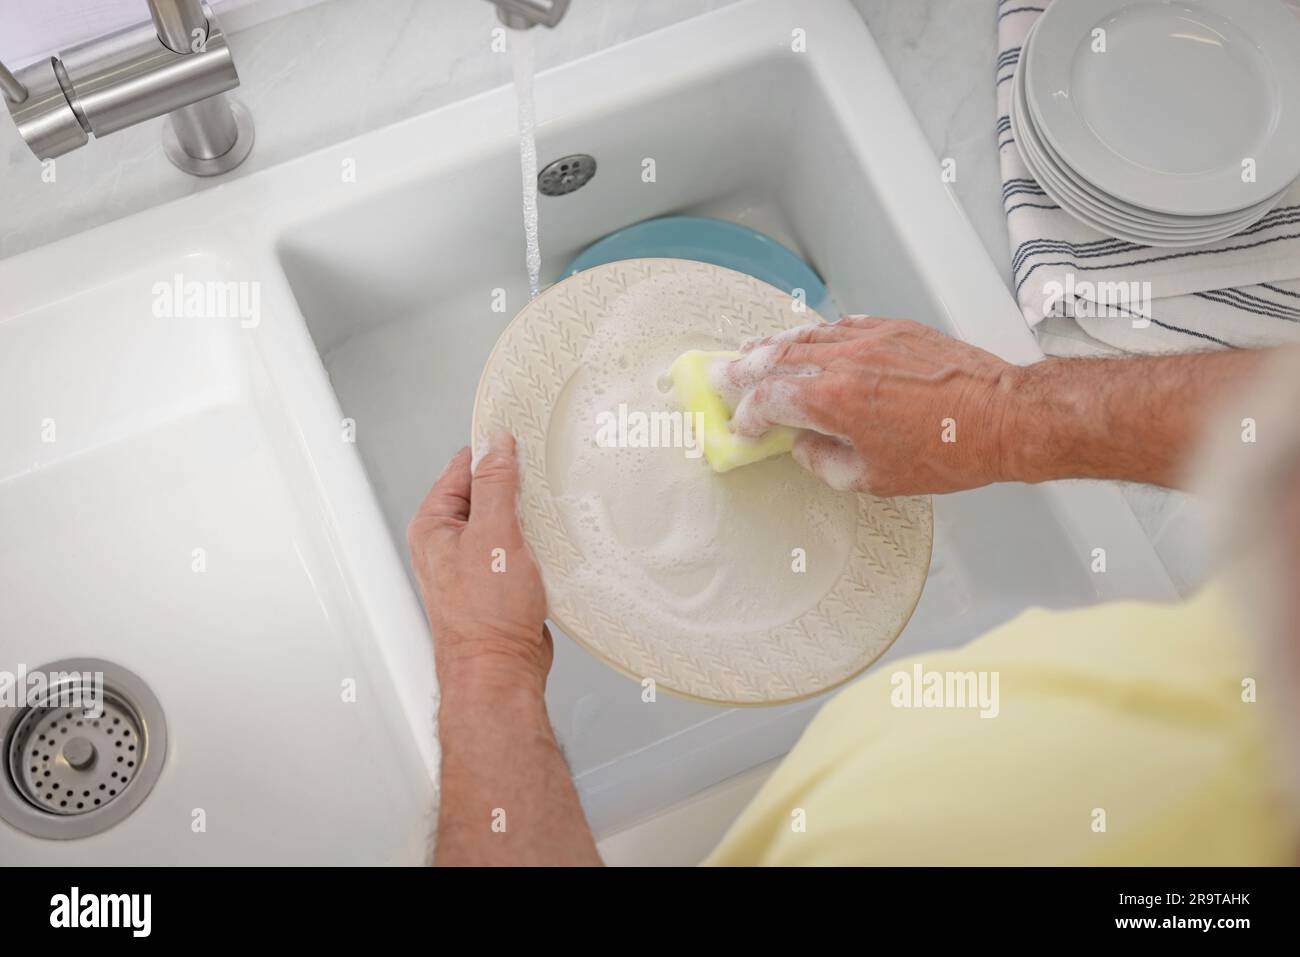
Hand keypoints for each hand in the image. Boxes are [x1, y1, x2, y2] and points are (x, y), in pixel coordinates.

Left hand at [407, 433, 551, 690]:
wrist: (501, 670)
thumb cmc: (486, 616)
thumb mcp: (494, 535)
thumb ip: (495, 485)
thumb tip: (496, 444)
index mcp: (435, 525)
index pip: (463, 467)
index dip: (493, 451)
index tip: (522, 439)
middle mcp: (449, 542)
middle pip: (487, 492)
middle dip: (515, 486)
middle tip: (541, 480)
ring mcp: (474, 562)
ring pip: (506, 520)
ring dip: (528, 516)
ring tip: (546, 516)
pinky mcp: (498, 580)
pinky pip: (519, 546)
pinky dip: (536, 541)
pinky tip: (552, 543)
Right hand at [719, 317, 1020, 496]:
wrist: (1002, 417)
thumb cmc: (948, 450)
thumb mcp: (874, 479)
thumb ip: (825, 463)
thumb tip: (805, 448)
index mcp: (833, 400)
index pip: (769, 400)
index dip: (747, 414)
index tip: (742, 427)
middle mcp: (845, 361)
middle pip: (777, 356)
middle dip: (745, 367)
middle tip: (724, 373)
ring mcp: (871, 339)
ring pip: (807, 334)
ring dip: (774, 343)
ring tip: (753, 348)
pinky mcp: (895, 329)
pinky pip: (843, 324)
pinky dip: (818, 332)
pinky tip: (811, 337)